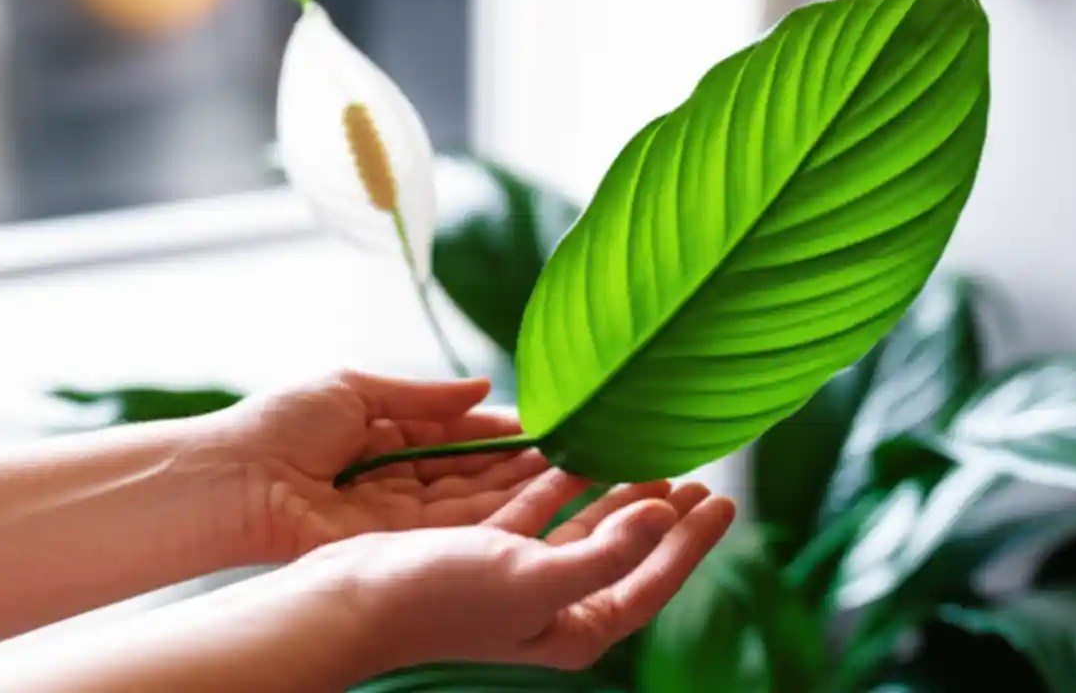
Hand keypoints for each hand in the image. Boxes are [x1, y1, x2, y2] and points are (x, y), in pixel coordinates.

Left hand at [195, 369, 546, 562]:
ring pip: (470, 502)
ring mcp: (396, 513)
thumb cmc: (280, 423)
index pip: (457, 432)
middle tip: (575, 452)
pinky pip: (449, 529)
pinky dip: (492, 518)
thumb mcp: (354, 388)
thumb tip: (483, 387)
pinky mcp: (392, 543)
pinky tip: (534, 503)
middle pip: (471, 470)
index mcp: (386, 432)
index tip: (547, 424)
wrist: (232, 478)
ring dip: (518, 490)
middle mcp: (398, 475)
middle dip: (520, 462)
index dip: (500, 429)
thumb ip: (421, 395)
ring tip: (569, 474)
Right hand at [288, 469, 735, 676]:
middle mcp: (551, 602)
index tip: (723, 499)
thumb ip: (607, 552)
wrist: (351, 600)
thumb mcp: (533, 577)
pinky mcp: (486, 550)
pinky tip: (573, 450)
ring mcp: (518, 575)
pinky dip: (557, 481)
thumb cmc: (441, 599)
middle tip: (694, 472)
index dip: (692, 544)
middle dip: (660, 514)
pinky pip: (537, 508)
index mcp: (572, 625)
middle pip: (624, 550)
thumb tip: (668, 518)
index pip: (651, 581)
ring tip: (643, 453)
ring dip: (612, 492)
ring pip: (582, 525)